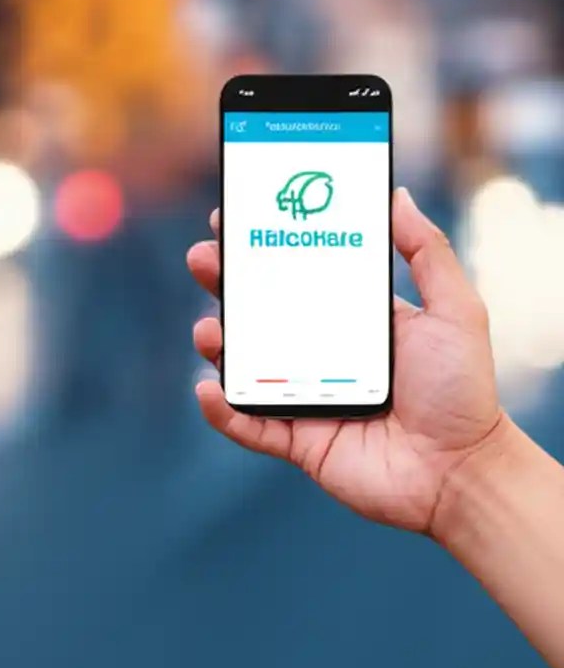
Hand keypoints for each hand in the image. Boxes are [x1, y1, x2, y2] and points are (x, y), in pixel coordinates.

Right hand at [187, 188, 507, 533]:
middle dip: (222, 283)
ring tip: (210, 330)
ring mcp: (302, 397)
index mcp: (349, 320)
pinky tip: (208, 390)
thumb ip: (427, 252)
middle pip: (255, 312)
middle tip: (203, 260)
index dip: (260, 247)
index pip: (295, 274)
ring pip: (242, 366)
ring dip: (215, 343)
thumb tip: (395, 196)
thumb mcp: (454, 310)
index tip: (233, 219)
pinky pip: (247, 424)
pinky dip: (222, 410)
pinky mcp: (296, 441)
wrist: (462, 471)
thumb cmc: (463, 391)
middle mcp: (319, 354)